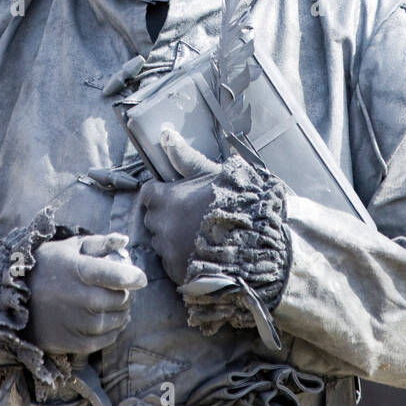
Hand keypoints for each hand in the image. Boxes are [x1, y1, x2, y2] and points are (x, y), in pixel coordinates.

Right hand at [26, 233, 146, 356]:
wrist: (11, 300)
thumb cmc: (44, 267)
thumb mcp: (68, 247)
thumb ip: (99, 243)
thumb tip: (125, 240)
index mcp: (81, 271)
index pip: (120, 276)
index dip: (135, 277)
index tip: (139, 279)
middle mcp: (82, 298)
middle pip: (121, 299)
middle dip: (126, 294)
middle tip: (122, 290)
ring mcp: (78, 323)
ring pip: (116, 321)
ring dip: (122, 313)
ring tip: (115, 305)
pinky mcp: (73, 342)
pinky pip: (105, 340)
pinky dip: (112, 331)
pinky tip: (108, 321)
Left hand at [140, 126, 221, 284]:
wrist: (257, 242)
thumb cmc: (236, 202)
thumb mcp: (212, 174)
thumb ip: (186, 158)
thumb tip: (166, 134)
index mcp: (166, 199)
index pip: (147, 193)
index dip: (161, 193)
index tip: (176, 194)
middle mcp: (161, 225)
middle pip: (152, 218)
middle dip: (165, 215)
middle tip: (189, 215)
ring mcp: (168, 251)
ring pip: (160, 241)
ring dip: (172, 237)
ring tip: (197, 235)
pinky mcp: (177, 272)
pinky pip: (171, 262)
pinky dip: (181, 258)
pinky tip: (200, 252)